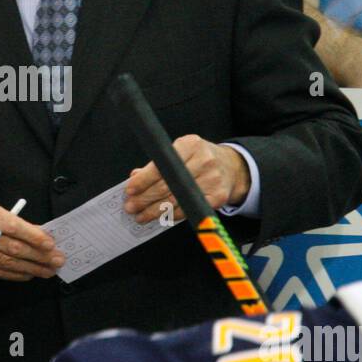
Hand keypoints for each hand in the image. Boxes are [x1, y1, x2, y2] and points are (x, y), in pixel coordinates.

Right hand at [0, 198, 63, 280]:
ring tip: (48, 270)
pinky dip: (16, 274)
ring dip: (31, 268)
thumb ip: (11, 221)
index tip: (50, 243)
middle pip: (11, 246)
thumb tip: (40, 234)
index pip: (11, 224)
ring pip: (6, 262)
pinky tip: (29, 274)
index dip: (33, 236)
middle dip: (38, 255)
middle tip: (56, 260)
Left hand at [124, 135, 248, 223]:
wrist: (231, 167)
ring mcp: (213, 179)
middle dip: (145, 198)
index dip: (143, 180)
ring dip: (154, 210)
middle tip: (131, 206)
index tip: (130, 190)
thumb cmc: (200, 159)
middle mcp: (203, 160)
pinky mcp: (217, 197)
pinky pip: (189, 209)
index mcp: (190, 145)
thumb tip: (135, 177)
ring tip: (141, 215)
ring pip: (176, 200)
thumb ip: (158, 164)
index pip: (162, 165)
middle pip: (167, 185)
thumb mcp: (181, 152)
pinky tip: (161, 217)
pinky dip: (172, 215)